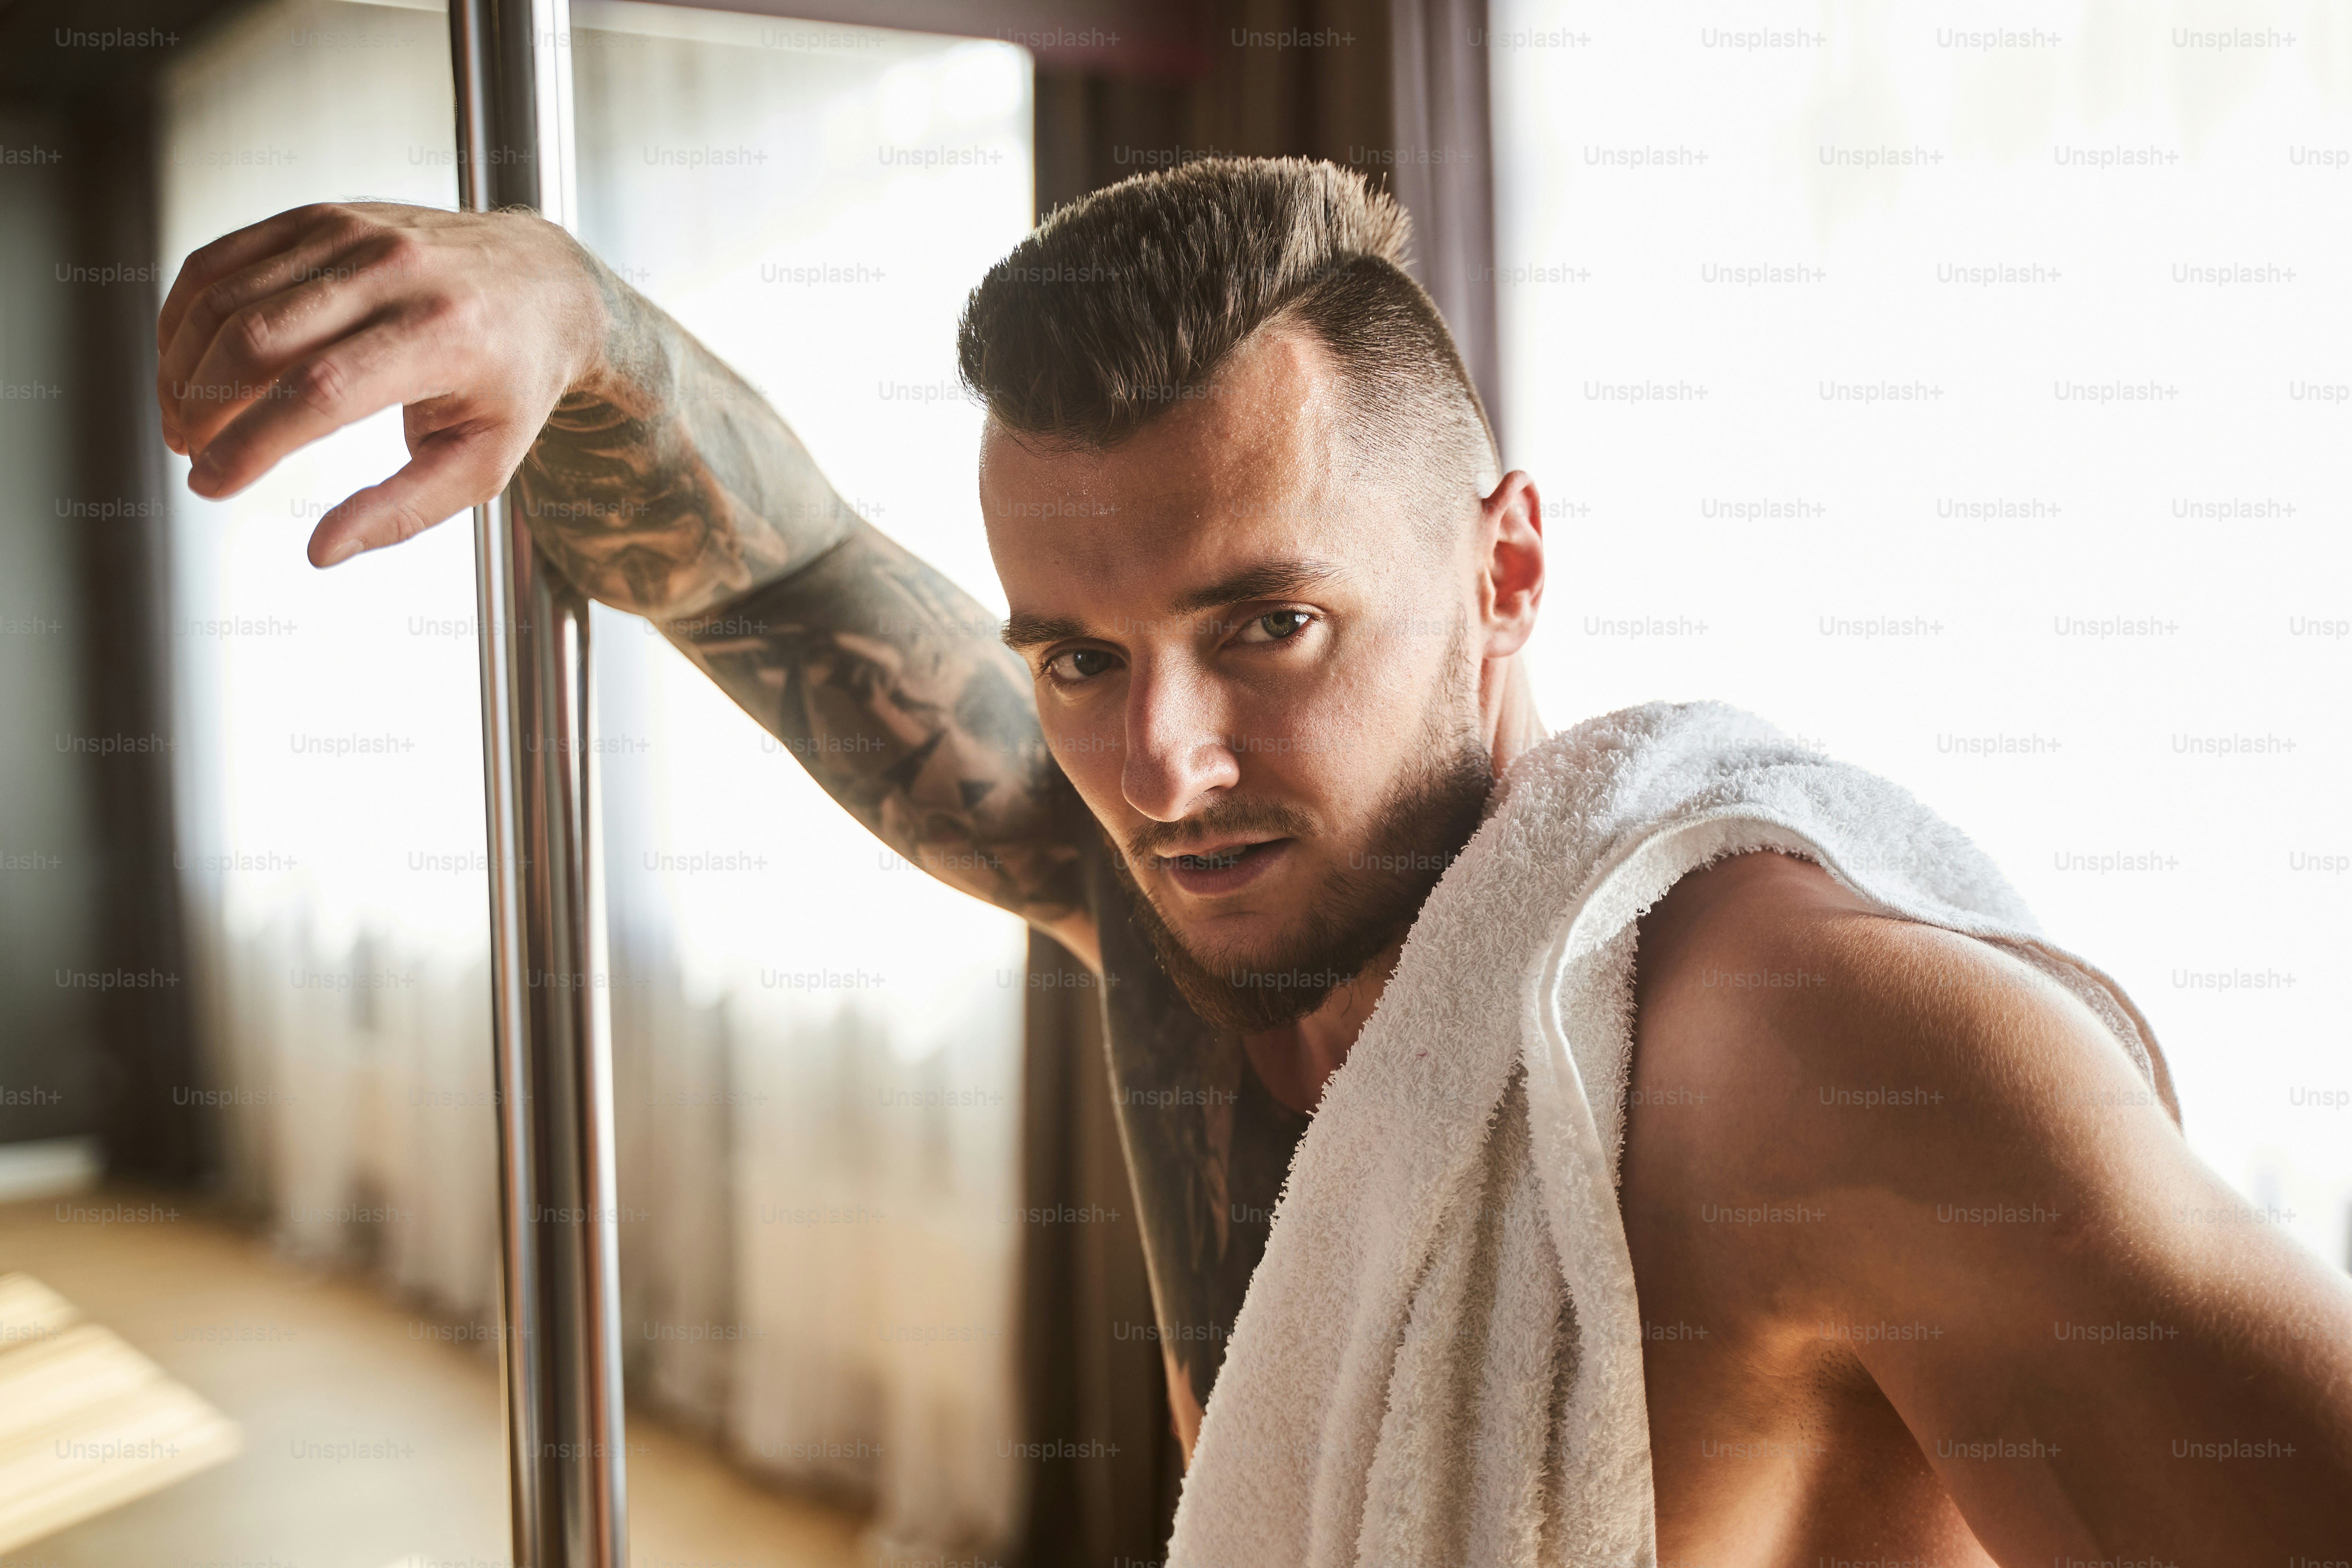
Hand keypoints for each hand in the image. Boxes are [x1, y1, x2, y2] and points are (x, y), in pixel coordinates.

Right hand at [156, 202, 608, 566]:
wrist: (543, 285)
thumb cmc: (514, 380)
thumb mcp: (484, 463)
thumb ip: (404, 512)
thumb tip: (323, 552)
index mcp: (443, 336)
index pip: (319, 390)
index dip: (250, 443)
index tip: (209, 484)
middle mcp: (395, 272)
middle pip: (259, 339)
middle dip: (205, 406)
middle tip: (192, 454)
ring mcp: (352, 233)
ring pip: (227, 295)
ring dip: (185, 365)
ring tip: (185, 420)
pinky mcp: (320, 215)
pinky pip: (224, 258)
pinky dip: (188, 313)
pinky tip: (187, 361)